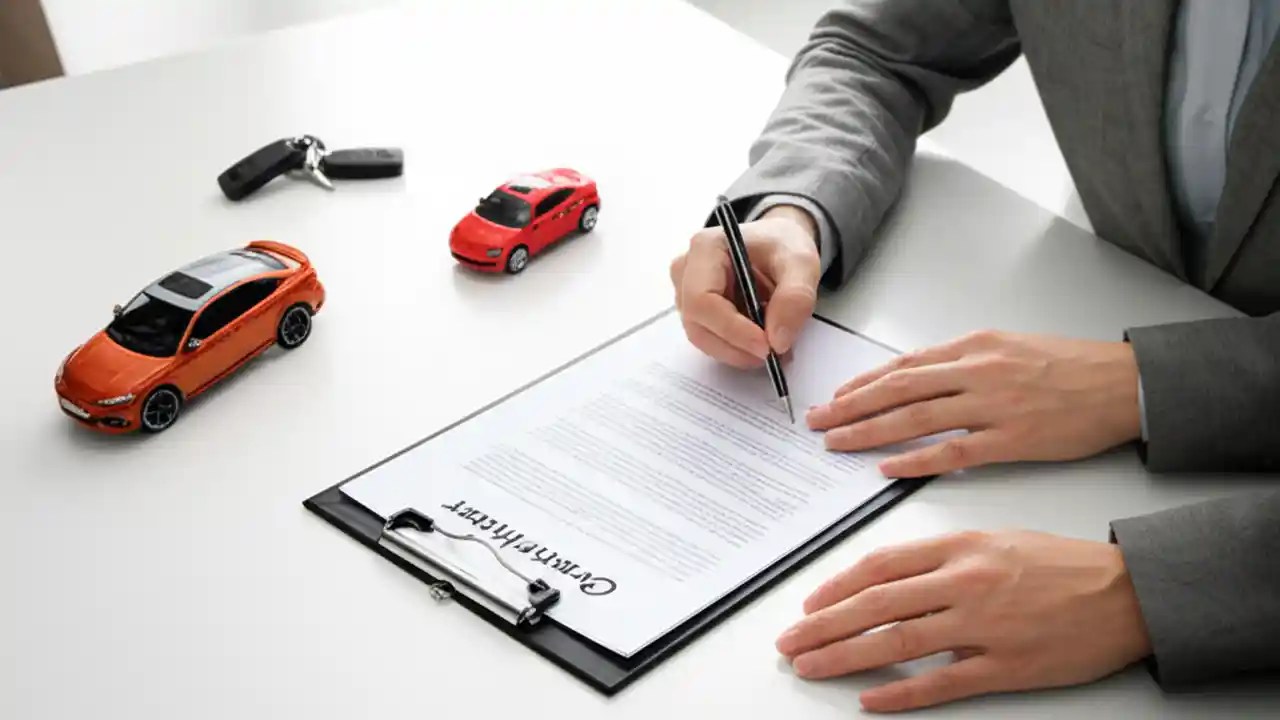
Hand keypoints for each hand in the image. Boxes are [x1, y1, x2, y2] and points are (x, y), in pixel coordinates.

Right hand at [670, 205, 820, 367]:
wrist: (779, 247)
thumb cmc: (784, 246)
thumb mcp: (802, 263)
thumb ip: (795, 297)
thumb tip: (778, 340)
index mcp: (705, 248)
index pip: (702, 300)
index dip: (732, 329)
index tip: (766, 346)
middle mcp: (686, 271)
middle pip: (698, 324)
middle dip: (737, 346)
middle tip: (774, 353)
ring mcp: (686, 294)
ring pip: (702, 338)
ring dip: (738, 351)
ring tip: (772, 345)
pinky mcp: (696, 313)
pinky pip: (710, 341)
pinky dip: (737, 349)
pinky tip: (760, 340)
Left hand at [777, 530, 1151, 711]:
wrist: (1126, 592)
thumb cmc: (1060, 564)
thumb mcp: (993, 539)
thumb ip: (939, 555)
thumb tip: (885, 577)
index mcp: (959, 547)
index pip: (879, 565)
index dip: (836, 586)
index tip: (809, 603)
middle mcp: (964, 582)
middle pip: (875, 605)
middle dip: (823, 625)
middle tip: (789, 641)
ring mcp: (984, 626)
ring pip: (897, 642)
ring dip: (845, 657)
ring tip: (811, 667)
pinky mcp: (1006, 666)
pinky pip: (941, 683)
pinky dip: (901, 693)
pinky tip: (871, 700)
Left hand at [806, 330, 1141, 477]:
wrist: (1122, 383)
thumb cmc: (1068, 366)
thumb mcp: (1007, 347)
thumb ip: (960, 362)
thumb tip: (915, 376)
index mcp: (973, 346)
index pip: (903, 365)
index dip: (863, 383)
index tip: (834, 397)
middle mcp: (977, 371)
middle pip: (897, 389)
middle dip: (850, 406)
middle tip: (817, 421)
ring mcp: (993, 405)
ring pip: (915, 419)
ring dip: (870, 432)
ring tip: (838, 443)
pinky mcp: (1012, 438)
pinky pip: (952, 452)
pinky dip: (916, 460)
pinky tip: (888, 469)